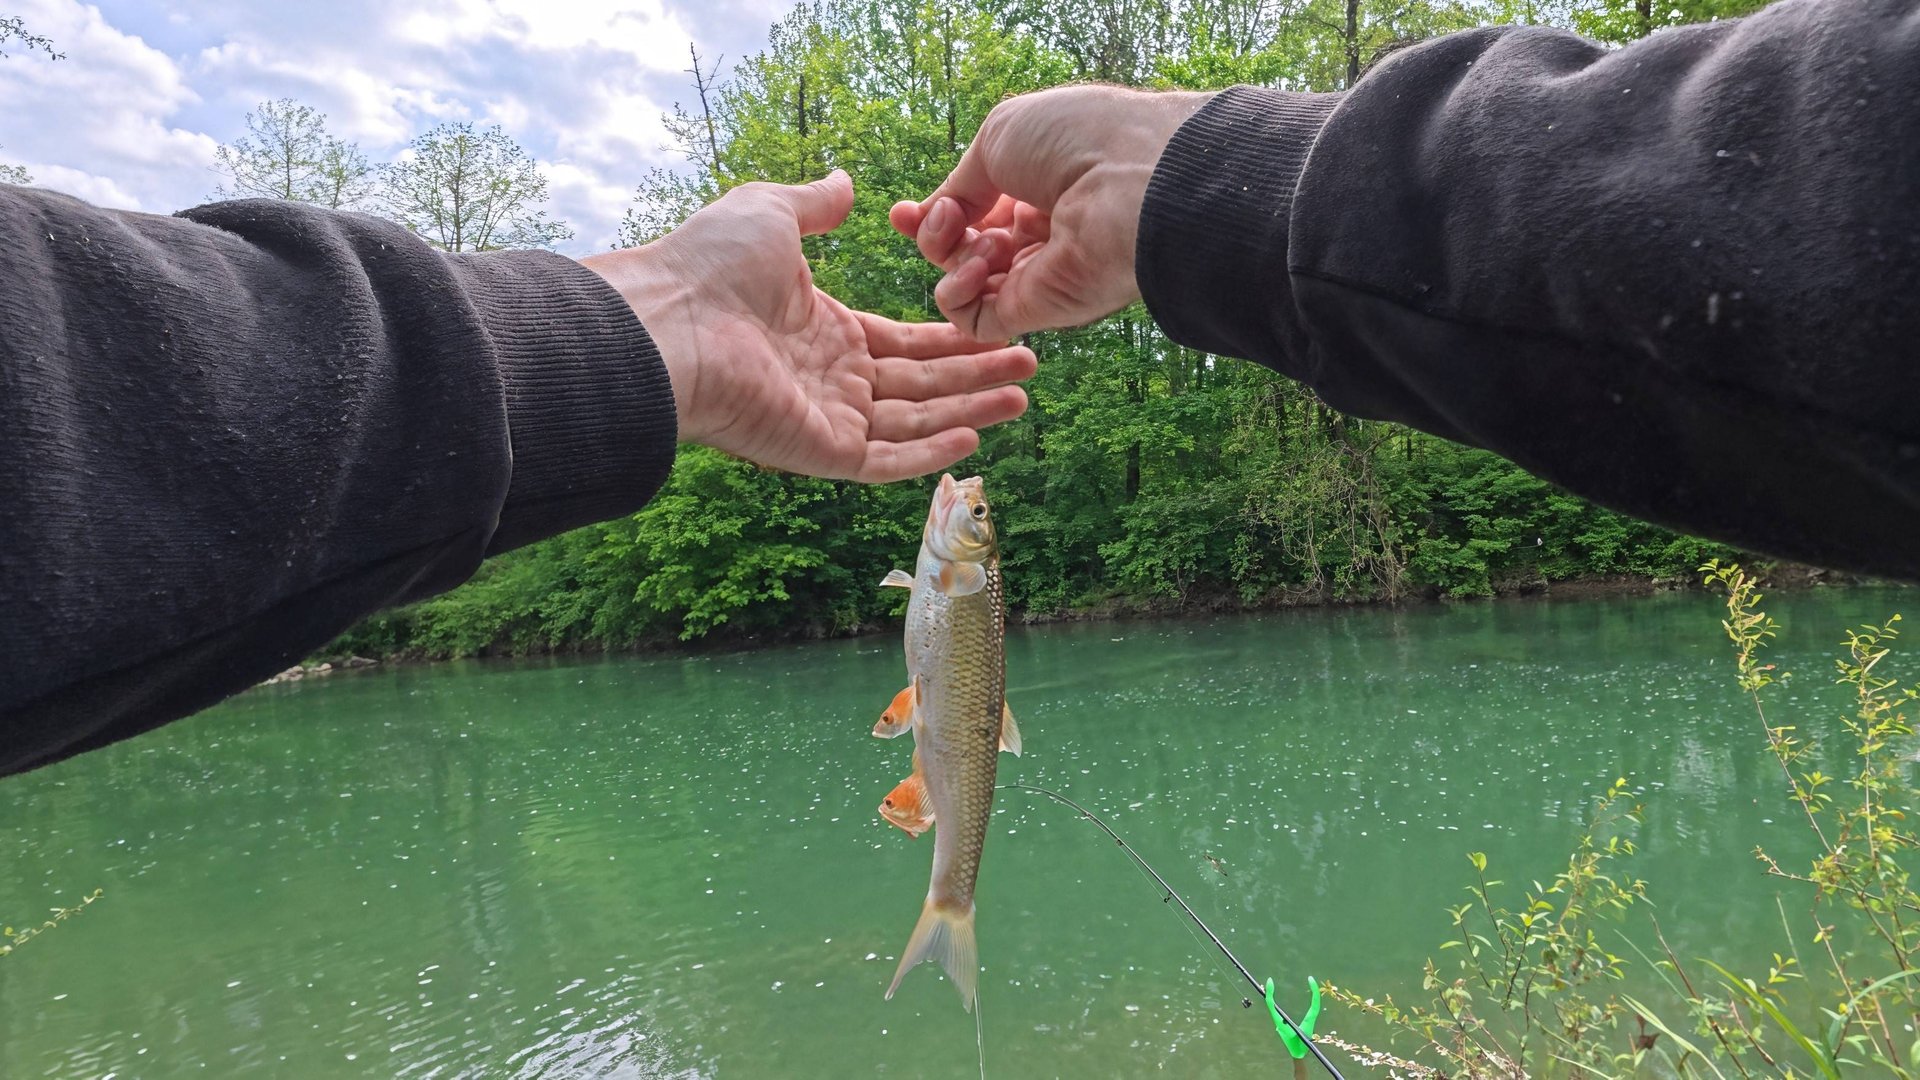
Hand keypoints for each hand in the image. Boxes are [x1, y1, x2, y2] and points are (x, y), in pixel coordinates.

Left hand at [581, 171, 1035, 482]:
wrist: (669, 321)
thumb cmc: (709, 266)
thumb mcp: (771, 213)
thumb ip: (814, 204)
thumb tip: (845, 181)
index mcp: (821, 330)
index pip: (899, 343)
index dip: (949, 338)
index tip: (996, 323)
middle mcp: (829, 379)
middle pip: (919, 383)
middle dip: (976, 373)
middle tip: (1029, 362)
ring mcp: (826, 418)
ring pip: (914, 420)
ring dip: (970, 409)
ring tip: (1022, 396)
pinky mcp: (819, 451)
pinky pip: (885, 458)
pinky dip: (928, 452)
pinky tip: (972, 437)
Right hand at [889, 86, 1214, 341]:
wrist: (1129, 181)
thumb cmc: (1076, 141)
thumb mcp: (1000, 138)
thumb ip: (961, 182)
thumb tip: (940, 212)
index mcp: (1038, 186)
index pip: (973, 211)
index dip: (933, 213)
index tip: (900, 212)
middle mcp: (1039, 234)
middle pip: (961, 248)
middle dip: (934, 232)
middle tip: (944, 216)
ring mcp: (1037, 275)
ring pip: (961, 281)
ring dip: (947, 255)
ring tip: (970, 234)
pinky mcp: (1036, 311)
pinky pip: (974, 319)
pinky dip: (956, 294)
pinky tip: (975, 264)